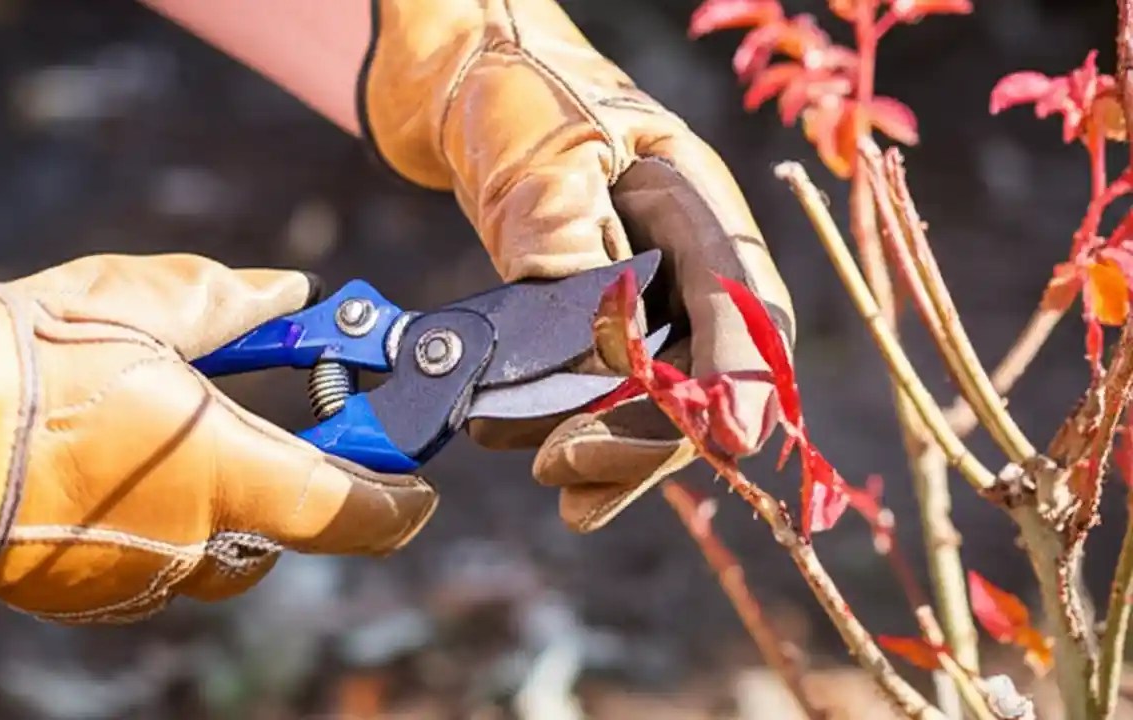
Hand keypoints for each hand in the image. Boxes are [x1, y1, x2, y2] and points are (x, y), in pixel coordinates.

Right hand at [0, 254, 435, 621]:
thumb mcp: (148, 305)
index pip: (352, 512)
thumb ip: (234, 302)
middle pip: (285, 535)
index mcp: (229, 475)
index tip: (417, 490)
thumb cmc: (34, 364)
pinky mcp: (88, 598)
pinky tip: (131, 483)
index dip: (398, 503)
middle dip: (297, 494)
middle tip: (291, 444)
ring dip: (227, 513)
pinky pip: (157, 574)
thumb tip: (290, 290)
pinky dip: (166, 534)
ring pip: (218, 559)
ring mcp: (141, 579)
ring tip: (194, 451)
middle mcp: (196, 542)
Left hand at [357, 0, 795, 531]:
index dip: (743, 377)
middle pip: (706, 372)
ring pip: (661, 398)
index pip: (745, 302)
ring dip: (617, 451)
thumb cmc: (519, 94)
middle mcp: (684, 260)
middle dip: (652, 433)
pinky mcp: (599, 322)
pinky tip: (558, 477)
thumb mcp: (548, 150)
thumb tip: (590, 347)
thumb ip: (568, 235)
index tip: (729, 441)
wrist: (469, 82)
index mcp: (696, 203)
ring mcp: (645, 295)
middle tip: (572, 465)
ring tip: (554, 478)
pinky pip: (611, 396)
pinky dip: (589, 439)